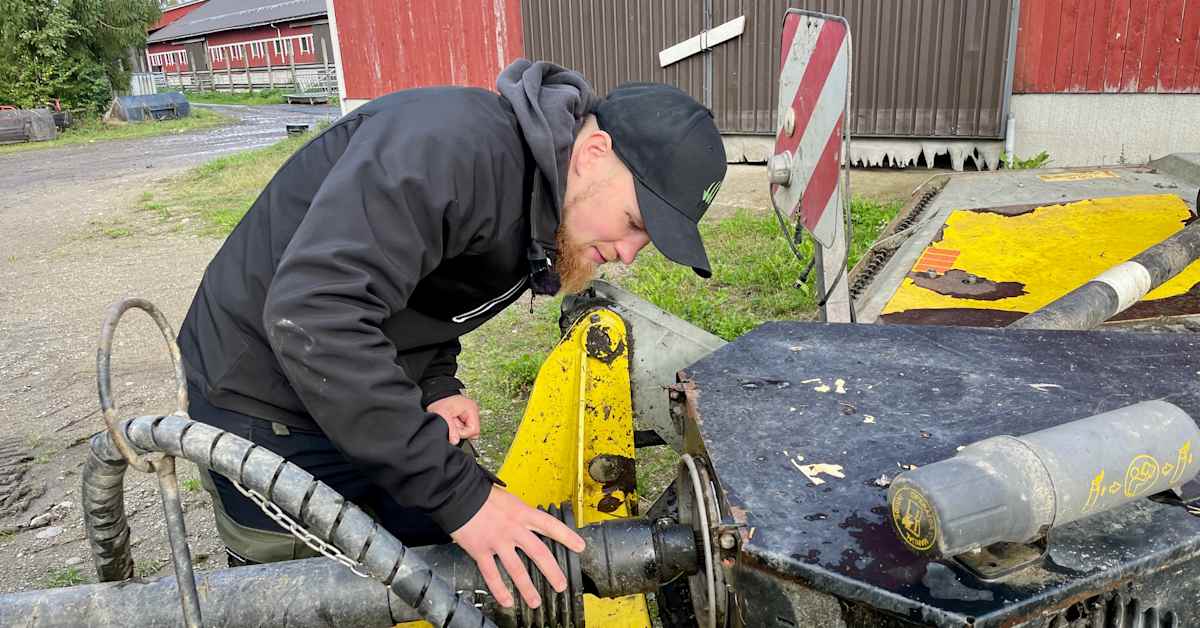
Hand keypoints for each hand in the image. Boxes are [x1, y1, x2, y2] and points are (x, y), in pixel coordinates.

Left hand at [428, 394, 480, 444]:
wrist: (436, 396)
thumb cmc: (440, 401)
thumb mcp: (443, 414)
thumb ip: (451, 428)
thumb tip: (455, 441)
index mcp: (472, 409)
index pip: (474, 430)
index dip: (462, 433)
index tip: (453, 428)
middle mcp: (474, 411)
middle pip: (472, 432)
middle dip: (460, 431)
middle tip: (452, 422)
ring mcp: (471, 414)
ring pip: (468, 431)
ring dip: (459, 429)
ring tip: (452, 421)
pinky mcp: (467, 417)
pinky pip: (465, 428)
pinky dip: (458, 427)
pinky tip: (453, 421)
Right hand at [451, 486, 585, 608]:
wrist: (457, 493)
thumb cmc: (481, 494)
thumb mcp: (508, 499)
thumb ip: (519, 513)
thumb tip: (528, 522)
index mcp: (522, 513)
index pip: (550, 525)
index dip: (567, 536)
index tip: (580, 547)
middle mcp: (513, 528)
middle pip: (539, 552)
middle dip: (552, 571)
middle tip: (561, 585)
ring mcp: (497, 540)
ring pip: (517, 569)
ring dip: (527, 588)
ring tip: (535, 601)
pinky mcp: (480, 550)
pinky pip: (492, 574)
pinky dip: (500, 590)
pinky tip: (507, 600)